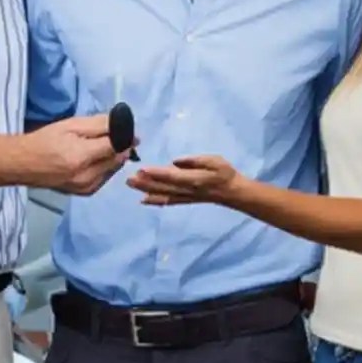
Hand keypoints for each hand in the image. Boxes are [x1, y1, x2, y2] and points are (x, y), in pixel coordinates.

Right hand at [28, 114, 127, 195]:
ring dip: (114, 157)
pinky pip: (105, 178)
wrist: (24, 164)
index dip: (126, 137)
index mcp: (81, 157)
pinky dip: (106, 167)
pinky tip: (96, 159)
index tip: (129, 130)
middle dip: (122, 147)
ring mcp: (86, 188)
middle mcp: (87, 176)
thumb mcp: (70, 125)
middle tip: (117, 135)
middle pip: (118, 159)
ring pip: (113, 169)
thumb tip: (121, 123)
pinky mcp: (85, 193)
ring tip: (104, 146)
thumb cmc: (45, 140)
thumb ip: (98, 125)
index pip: (115, 146)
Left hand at [126, 155, 240, 205]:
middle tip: (128, 178)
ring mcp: (185, 197)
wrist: (233, 192)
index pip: (171, 176)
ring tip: (131, 185)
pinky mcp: (185, 200)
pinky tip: (143, 200)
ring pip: (162, 195)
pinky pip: (168, 201)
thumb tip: (176, 161)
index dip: (156, 173)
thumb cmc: (224, 172)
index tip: (142, 169)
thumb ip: (194, 161)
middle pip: (163, 187)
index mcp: (194, 179)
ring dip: (146, 190)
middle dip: (145, 183)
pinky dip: (155, 201)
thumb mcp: (214, 160)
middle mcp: (187, 190)